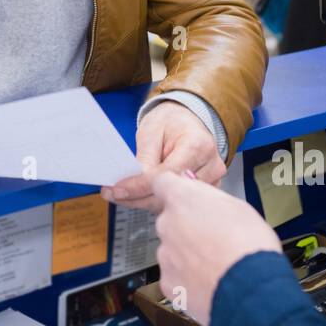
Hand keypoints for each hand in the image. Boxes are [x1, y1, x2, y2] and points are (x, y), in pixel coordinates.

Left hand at [101, 101, 224, 211]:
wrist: (185, 121)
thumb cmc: (171, 123)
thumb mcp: (152, 131)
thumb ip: (145, 159)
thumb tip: (131, 185)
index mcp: (200, 145)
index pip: (169, 173)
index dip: (141, 185)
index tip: (118, 191)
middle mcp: (211, 165)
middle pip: (173, 194)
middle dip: (139, 198)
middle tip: (113, 195)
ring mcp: (213, 181)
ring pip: (174, 203)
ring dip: (147, 201)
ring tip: (125, 194)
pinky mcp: (206, 193)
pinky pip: (179, 204)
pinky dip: (158, 201)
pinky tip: (141, 195)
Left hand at [151, 172, 282, 325]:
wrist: (250, 288)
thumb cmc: (249, 246)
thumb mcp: (238, 206)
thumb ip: (207, 193)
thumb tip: (193, 184)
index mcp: (182, 200)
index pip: (163, 182)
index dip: (175, 190)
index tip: (185, 196)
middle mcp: (167, 225)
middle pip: (169, 220)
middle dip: (186, 226)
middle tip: (213, 236)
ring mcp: (165, 255)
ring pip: (172, 249)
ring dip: (188, 253)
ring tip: (216, 262)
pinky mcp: (168, 282)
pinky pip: (175, 276)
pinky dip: (188, 278)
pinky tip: (209, 279)